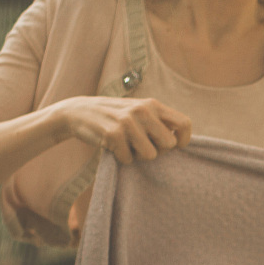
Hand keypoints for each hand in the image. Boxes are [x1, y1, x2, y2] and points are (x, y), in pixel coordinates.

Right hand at [58, 97, 191, 163]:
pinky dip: (122, 157)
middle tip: (142, 146)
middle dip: (158, 151)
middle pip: (169, 144)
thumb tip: (179, 141)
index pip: (184, 123)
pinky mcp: (113, 134)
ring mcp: (127, 122)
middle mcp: (143, 110)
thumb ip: (158, 121)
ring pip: (151, 155)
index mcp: (152, 104)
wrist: (79, 111)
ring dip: (138, 156)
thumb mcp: (139, 111)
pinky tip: (113, 146)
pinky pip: (129, 159)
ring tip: (127, 145)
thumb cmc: (115, 116)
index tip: (174, 146)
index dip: (183, 140)